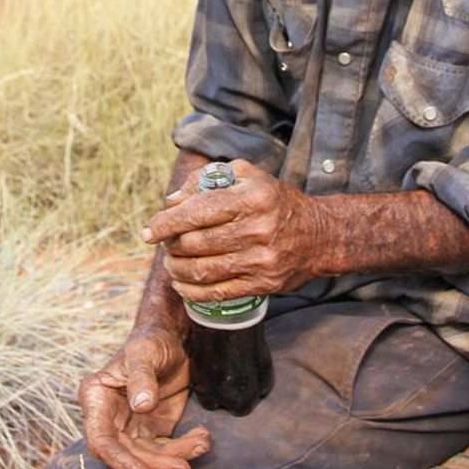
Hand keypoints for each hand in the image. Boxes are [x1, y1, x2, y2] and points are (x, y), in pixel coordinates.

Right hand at [78, 325, 211, 468]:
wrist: (171, 338)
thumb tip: (141, 405)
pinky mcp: (153, 429)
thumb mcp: (144, 352)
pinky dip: (184, 448)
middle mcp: (110, 418)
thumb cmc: (150, 340)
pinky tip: (202, 439)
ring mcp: (131, 426)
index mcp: (97, 398)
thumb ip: (141, 377)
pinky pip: (166, 448)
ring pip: (149, 455)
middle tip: (183, 467)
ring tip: (201, 445)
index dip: (119, 460)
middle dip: (156, 464)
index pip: (101, 439)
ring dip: (175, 457)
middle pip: (128, 453)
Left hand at [143, 159, 324, 303]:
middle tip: (164, 244)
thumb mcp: (248, 176)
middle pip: (197, 243)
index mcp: (252, 197)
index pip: (198, 211)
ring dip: (177, 269)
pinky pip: (218, 292)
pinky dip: (192, 291)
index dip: (167, 223)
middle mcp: (258, 229)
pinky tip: (182, 284)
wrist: (319, 236)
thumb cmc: (276, 201)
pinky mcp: (263, 284)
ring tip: (170, 262)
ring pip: (203, 270)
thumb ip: (207, 180)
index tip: (149, 230)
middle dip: (171, 245)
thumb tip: (172, 201)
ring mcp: (261, 260)